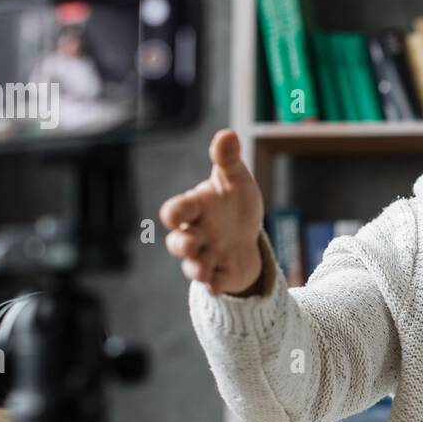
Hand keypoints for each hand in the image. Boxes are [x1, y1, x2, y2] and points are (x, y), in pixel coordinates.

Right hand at [159, 129, 265, 295]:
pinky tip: (218, 287)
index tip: (176, 214)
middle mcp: (196, 234)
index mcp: (196, 209)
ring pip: (193, 267)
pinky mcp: (222, 274)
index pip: (176, 211)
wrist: (248, 233)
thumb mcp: (234, 179)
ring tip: (202, 270)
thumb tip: (227, 134)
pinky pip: (215, 284)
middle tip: (191, 243)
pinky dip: (216, 286)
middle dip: (181, 245)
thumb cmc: (233, 203)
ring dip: (195, 269)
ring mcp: (208, 256)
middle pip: (177, 243)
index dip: (174, 213)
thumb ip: (227, 159)